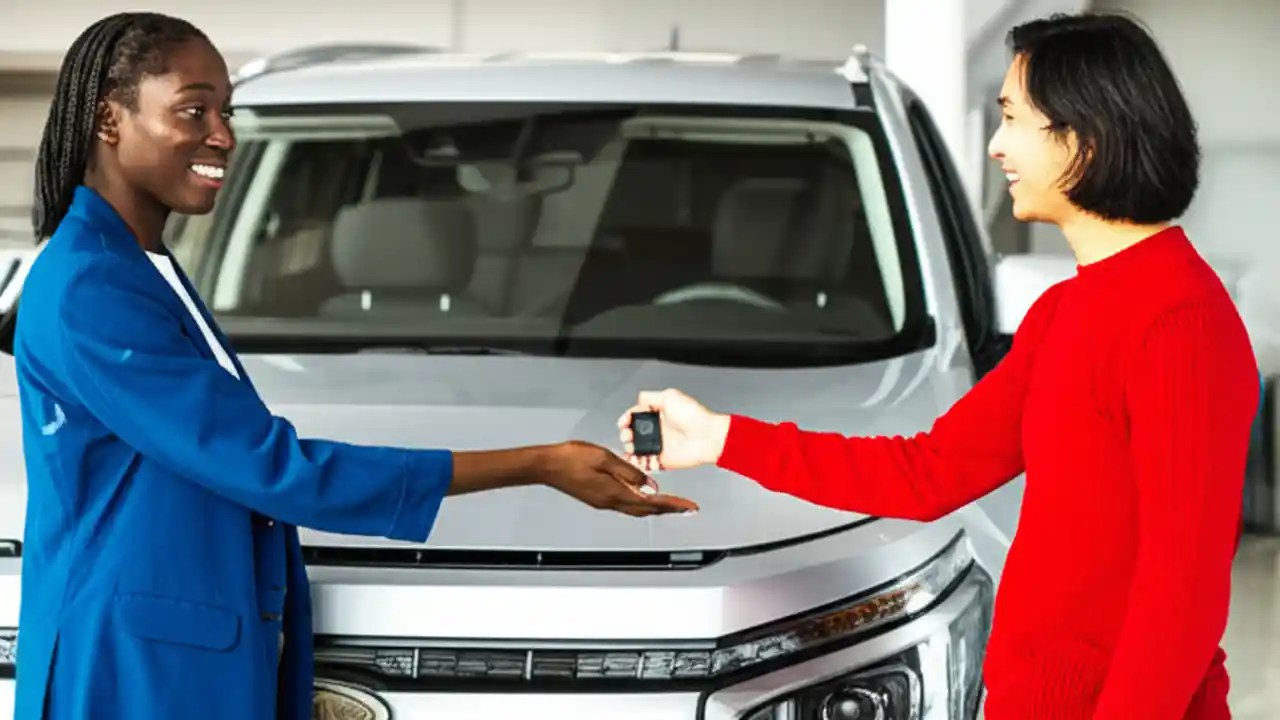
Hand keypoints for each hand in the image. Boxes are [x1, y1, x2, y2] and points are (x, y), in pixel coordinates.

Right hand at [540, 441, 698, 515]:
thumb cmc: (571, 458)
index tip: (689, 507)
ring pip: (636, 508)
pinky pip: (625, 503)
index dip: (673, 505)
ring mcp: (603, 502)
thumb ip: (630, 471)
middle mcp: (611, 502)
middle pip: (646, 510)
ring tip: (669, 503)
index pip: (652, 503)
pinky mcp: (597, 498)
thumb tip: (649, 482)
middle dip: (668, 509)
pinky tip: (642, 493)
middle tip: (685, 508)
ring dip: (654, 507)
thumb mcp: (605, 458)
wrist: (547, 466)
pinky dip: (639, 501)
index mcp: (615, 493)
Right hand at [616, 388, 730, 471]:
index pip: (635, 416)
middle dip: (626, 435)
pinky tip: (640, 460)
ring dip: (630, 451)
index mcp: (658, 414)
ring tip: (631, 450)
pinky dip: (640, 464)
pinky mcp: (663, 460)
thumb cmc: (694, 416)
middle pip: (633, 434)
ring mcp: (660, 446)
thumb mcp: (670, 397)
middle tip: (627, 436)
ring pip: (636, 450)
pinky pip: (646, 464)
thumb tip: (639, 398)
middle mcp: (658, 430)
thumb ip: (651, 397)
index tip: (623, 422)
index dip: (626, 419)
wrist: (707, 437)